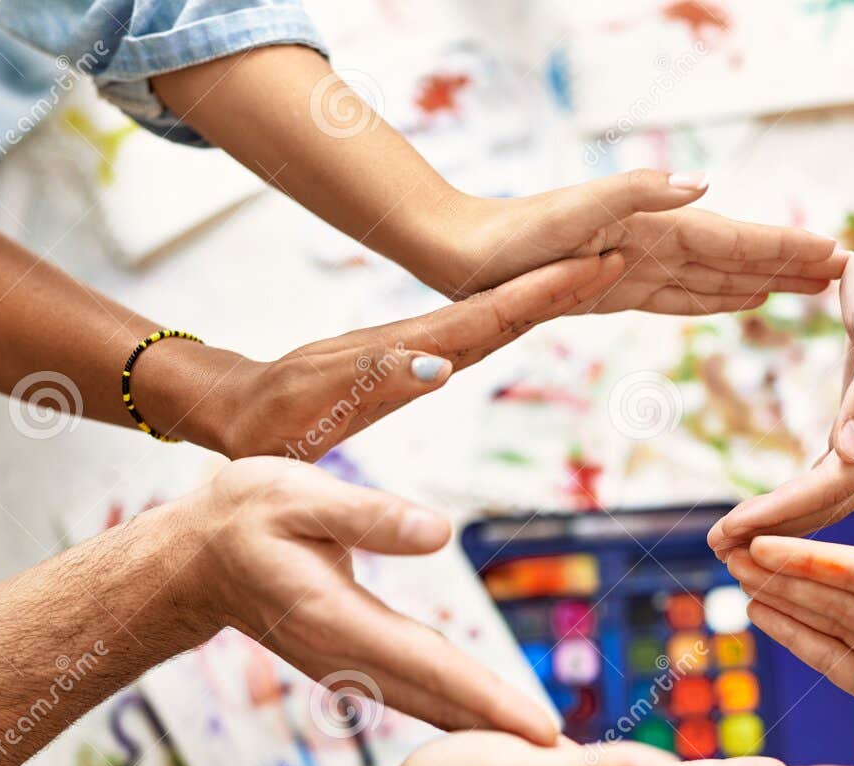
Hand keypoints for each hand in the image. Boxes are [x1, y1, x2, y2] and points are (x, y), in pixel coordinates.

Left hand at [159, 254, 622, 458]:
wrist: (233, 409)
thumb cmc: (268, 428)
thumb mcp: (316, 416)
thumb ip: (374, 387)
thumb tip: (439, 365)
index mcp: (401, 356)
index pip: (485, 319)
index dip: (541, 293)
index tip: (593, 264)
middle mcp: (412, 344)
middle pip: (499, 307)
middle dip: (558, 280)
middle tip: (619, 250)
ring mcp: (408, 348)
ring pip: (488, 315)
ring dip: (541, 292)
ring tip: (596, 267)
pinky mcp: (402, 358)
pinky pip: (469, 333)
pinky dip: (507, 314)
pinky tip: (529, 310)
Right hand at [174, 457, 557, 743]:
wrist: (192, 560)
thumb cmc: (244, 515)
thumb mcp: (298, 494)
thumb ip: (366, 514)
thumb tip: (439, 530)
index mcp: (338, 619)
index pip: (432, 665)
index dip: (490, 700)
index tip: (543, 733)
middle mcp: (346, 657)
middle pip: (440, 701)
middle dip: (504, 736)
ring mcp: (345, 667)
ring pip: (429, 706)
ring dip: (485, 733)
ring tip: (547, 759)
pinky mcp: (349, 663)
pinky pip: (416, 695)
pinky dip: (457, 714)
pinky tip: (490, 727)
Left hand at [428, 171, 846, 313]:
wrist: (461, 255)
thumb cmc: (511, 235)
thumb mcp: (574, 210)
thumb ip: (636, 193)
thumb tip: (700, 187)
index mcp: (651, 225)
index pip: (732, 238)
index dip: (782, 247)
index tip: (832, 254)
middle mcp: (651, 243)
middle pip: (734, 256)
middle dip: (787, 264)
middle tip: (841, 274)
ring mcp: (634, 267)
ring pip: (713, 278)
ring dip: (760, 281)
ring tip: (805, 288)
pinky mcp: (612, 290)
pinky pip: (678, 297)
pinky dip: (714, 298)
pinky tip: (739, 300)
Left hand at [706, 214, 853, 551]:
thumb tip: (852, 449)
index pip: (838, 484)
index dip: (783, 511)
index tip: (733, 529)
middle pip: (834, 502)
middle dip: (776, 529)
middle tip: (715, 549)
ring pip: (832, 497)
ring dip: (783, 522)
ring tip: (729, 540)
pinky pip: (833, 478)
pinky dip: (799, 499)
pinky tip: (765, 515)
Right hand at [724, 528, 853, 765]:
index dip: (809, 555)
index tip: (758, 543)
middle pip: (853, 592)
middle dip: (793, 574)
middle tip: (736, 557)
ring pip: (841, 622)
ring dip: (791, 600)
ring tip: (739, 581)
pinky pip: (840, 656)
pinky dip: (803, 636)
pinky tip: (764, 617)